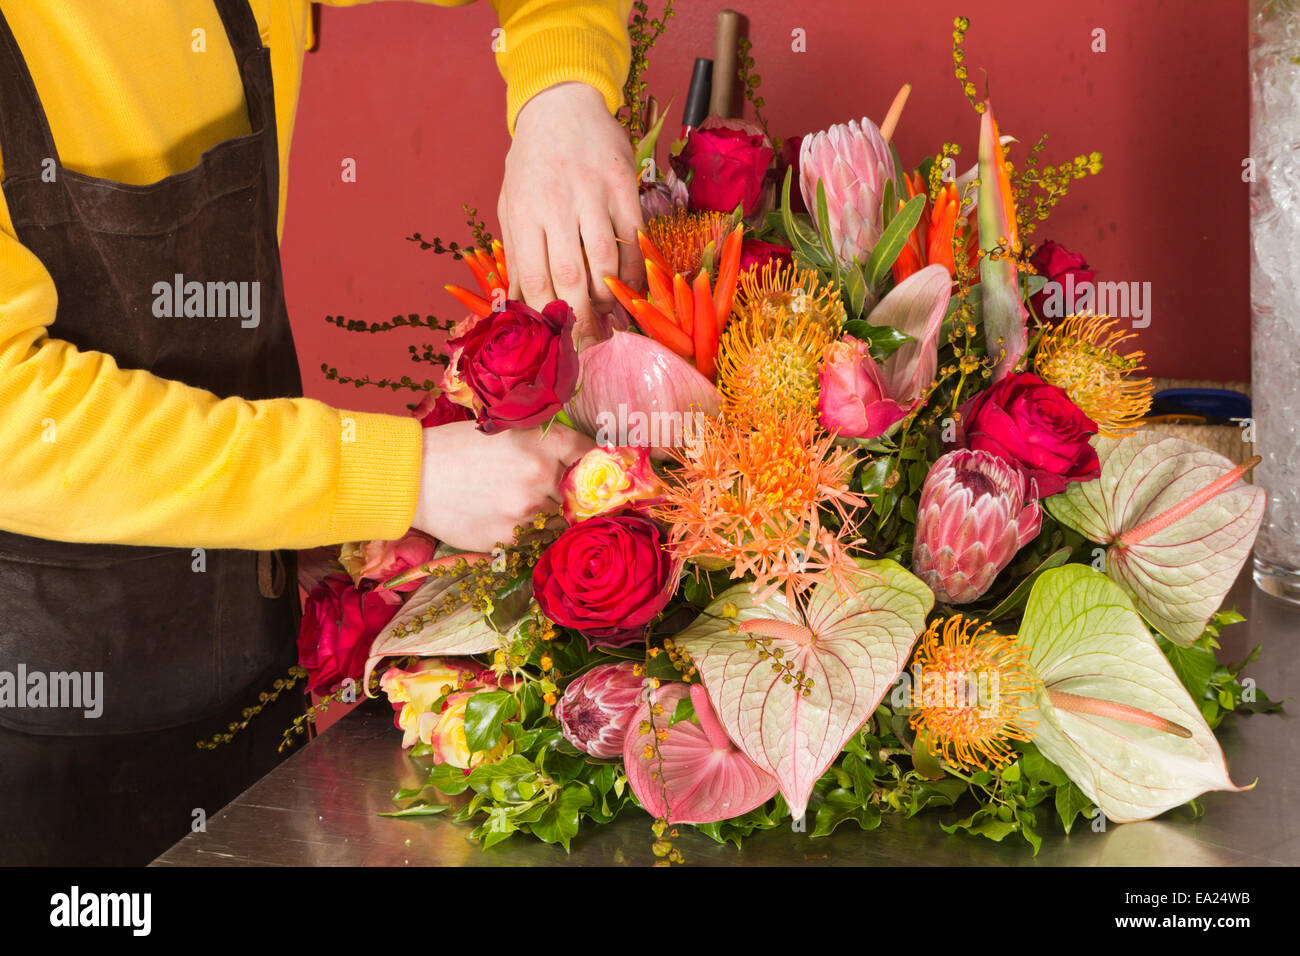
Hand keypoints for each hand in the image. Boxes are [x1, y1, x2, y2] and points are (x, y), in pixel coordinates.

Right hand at [410, 421, 593, 551]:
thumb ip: (544, 444)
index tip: (600, 469)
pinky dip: (531, 531)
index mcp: (541, 441)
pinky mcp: (509, 538)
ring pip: (562, 520)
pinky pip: (537, 538)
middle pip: (582, 493)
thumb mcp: (504, 430)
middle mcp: (539, 475)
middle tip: (571, 495)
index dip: (599, 462)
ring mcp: (525, 510)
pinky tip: (508, 518)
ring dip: (553, 515)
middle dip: (578, 495)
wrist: (411, 477)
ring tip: (527, 505)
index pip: (591, 454)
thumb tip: (583, 462)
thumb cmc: (456, 448)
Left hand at [498, 82, 644, 345]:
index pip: (534, 279)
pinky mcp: (624, 186)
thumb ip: (517, 253)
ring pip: (604, 262)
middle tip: (588, 339)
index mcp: (523, 214)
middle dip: (580, 318)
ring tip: (608, 312)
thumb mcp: (511, 204)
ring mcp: (592, 194)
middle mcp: (556, 204)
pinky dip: (632, 269)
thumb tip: (518, 305)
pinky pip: (633, 239)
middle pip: (570, 277)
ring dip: (609, 297)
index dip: (548, 316)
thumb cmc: (532, 163)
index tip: (557, 339)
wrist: (561, 104)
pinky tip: (628, 284)